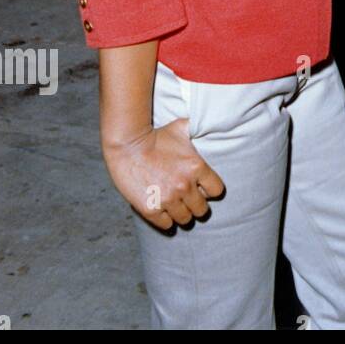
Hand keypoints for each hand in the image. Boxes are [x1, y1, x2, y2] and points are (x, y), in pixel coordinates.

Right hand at [103, 118, 223, 229]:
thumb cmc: (156, 135)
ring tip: (176, 207)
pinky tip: (162, 212)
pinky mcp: (150, 209)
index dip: (209, 191)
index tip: (202, 188)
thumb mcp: (182, 128)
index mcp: (197, 168)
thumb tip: (214, 118)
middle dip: (196, 204)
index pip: (216, 191)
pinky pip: (166, 225)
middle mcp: (185, 186)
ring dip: (181, 214)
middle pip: (202, 209)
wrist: (127, 145)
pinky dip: (165, 221)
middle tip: (188, 200)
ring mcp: (167, 199)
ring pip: (185, 219)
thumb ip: (198, 128)